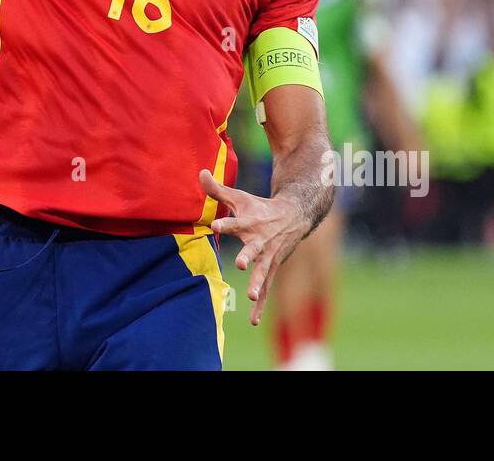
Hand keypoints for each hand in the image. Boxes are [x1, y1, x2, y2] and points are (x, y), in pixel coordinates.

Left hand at [199, 169, 309, 325]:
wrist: (294, 216)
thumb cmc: (260, 207)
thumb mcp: (239, 197)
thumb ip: (217, 189)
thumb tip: (199, 172)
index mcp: (250, 222)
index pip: (235, 222)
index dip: (226, 223)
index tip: (215, 225)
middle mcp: (260, 241)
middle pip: (253, 249)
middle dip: (248, 256)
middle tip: (241, 263)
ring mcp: (268, 256)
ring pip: (263, 272)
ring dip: (258, 284)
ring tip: (251, 295)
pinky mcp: (272, 268)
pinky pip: (267, 289)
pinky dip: (261, 306)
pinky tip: (253, 321)